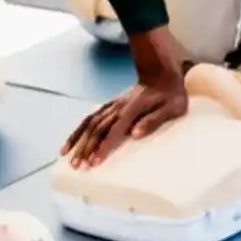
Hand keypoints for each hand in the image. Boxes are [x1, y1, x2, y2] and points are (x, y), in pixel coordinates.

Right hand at [62, 28, 186, 167]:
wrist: (160, 74)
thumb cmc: (170, 95)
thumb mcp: (172, 108)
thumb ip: (154, 120)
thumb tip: (135, 134)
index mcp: (133, 109)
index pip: (115, 131)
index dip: (104, 147)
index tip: (95, 162)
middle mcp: (118, 107)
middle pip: (97, 129)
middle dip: (86, 148)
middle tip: (79, 166)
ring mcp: (112, 106)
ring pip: (90, 123)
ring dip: (78, 140)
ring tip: (67, 157)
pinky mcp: (109, 107)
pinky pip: (89, 119)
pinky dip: (77, 131)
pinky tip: (69, 144)